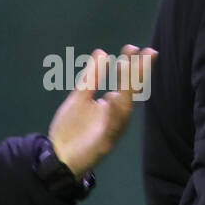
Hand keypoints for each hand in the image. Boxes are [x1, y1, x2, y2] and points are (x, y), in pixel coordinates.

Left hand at [47, 44, 157, 178]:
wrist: (59, 157)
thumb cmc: (72, 129)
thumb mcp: (80, 97)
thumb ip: (92, 77)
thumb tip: (102, 52)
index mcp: (113, 105)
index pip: (126, 82)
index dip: (131, 65)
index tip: (132, 47)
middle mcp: (117, 116)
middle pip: (131, 93)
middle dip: (137, 73)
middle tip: (146, 53)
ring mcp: (112, 130)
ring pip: (124, 109)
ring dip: (128, 88)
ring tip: (127, 68)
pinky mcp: (104, 143)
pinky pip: (111, 127)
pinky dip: (113, 113)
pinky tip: (111, 97)